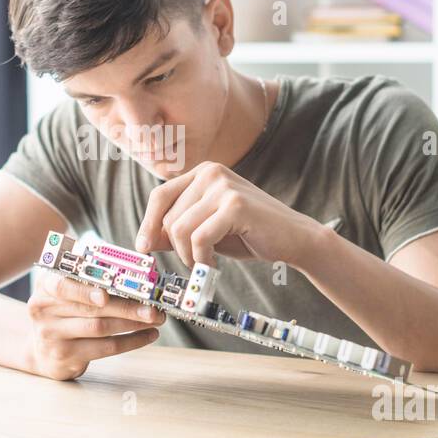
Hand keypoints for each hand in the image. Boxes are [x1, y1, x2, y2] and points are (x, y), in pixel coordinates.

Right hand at [26, 272, 164, 379]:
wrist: (41, 350)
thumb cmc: (62, 311)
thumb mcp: (66, 290)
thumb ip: (87, 277)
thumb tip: (131, 267)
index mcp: (45, 288)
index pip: (63, 287)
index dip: (85, 291)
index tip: (106, 293)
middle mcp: (44, 312)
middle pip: (91, 309)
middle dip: (127, 307)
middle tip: (153, 308)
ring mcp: (53, 337)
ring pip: (100, 328)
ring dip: (132, 323)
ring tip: (155, 320)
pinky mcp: (66, 357)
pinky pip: (105, 348)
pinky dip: (131, 341)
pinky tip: (148, 335)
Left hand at [135, 161, 324, 267]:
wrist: (293, 239)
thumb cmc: (248, 234)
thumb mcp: (206, 229)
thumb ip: (177, 230)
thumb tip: (144, 242)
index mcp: (202, 173)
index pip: (160, 196)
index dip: (148, 224)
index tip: (144, 248)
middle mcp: (210, 173)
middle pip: (168, 217)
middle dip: (177, 247)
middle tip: (197, 261)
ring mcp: (223, 186)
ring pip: (180, 229)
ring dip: (189, 255)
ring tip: (206, 262)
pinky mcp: (235, 205)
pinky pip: (199, 239)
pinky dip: (202, 258)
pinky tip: (214, 264)